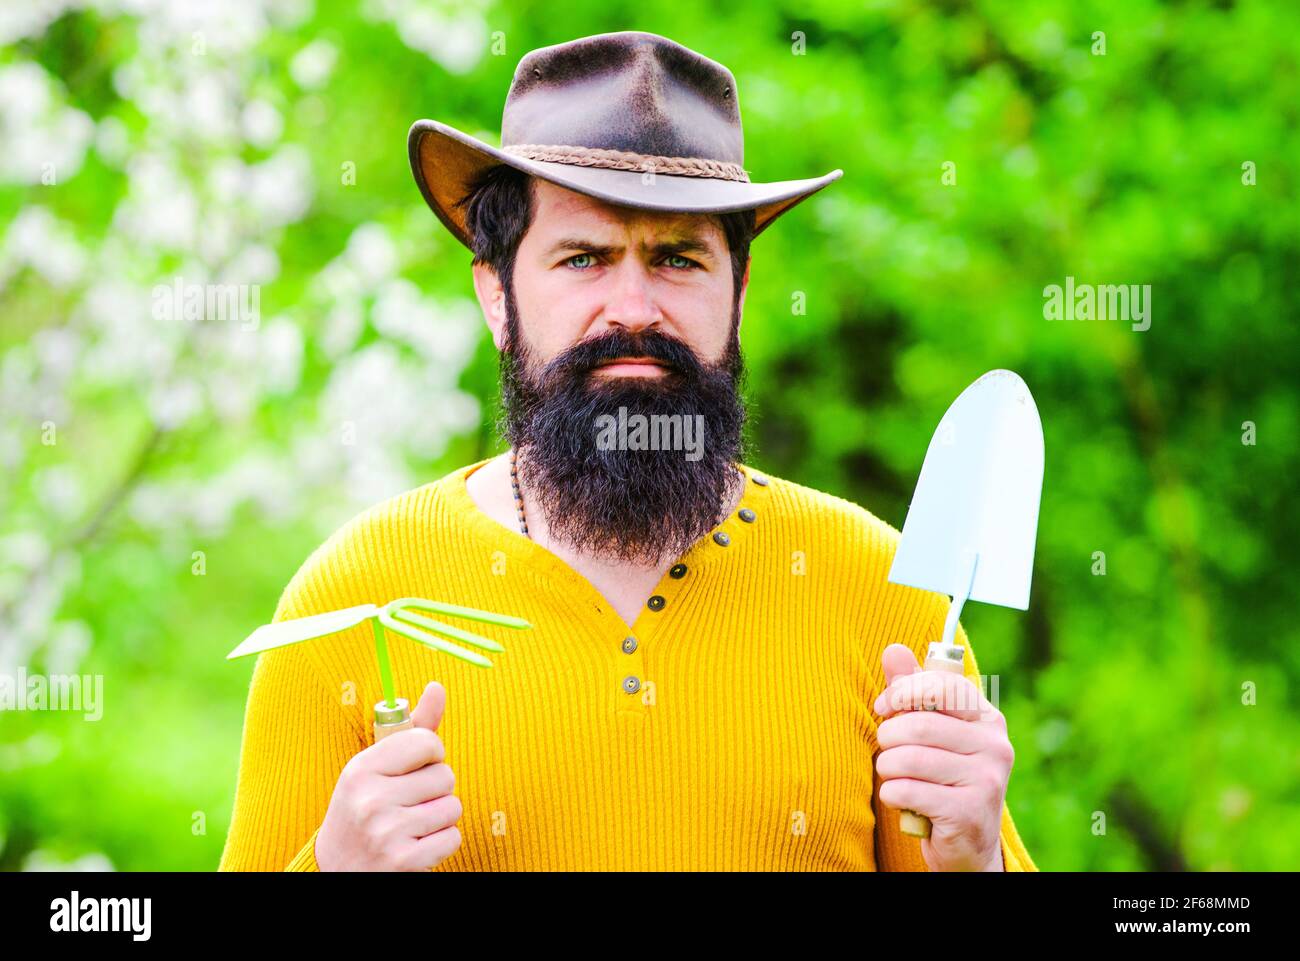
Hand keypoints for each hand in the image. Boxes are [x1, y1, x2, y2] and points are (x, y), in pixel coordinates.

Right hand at [316, 681, 462, 870]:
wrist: (338, 868)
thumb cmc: (365, 806)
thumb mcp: (377, 765)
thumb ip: (413, 728)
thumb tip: (438, 686)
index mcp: (361, 769)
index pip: (427, 742)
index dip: (433, 753)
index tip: (420, 765)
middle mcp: (370, 799)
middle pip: (445, 776)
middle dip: (437, 788)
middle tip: (411, 800)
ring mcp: (386, 832)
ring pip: (453, 807)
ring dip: (441, 816)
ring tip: (414, 823)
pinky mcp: (404, 861)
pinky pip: (453, 837)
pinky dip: (442, 842)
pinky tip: (417, 844)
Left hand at [872, 643, 1011, 871]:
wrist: (966, 843)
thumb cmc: (941, 776)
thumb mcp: (930, 729)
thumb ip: (912, 689)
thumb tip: (893, 649)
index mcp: (987, 718)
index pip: (941, 686)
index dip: (902, 692)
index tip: (883, 707)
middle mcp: (995, 746)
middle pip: (919, 725)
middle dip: (888, 737)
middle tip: (886, 750)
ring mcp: (987, 781)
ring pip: (910, 759)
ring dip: (887, 767)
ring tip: (892, 775)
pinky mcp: (969, 813)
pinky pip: (909, 791)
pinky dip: (892, 794)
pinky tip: (899, 798)